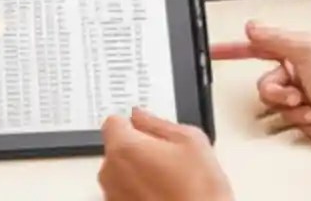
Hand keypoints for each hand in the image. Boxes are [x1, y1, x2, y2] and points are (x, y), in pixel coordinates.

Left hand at [99, 108, 232, 200]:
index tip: (147, 130)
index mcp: (124, 148)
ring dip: (137, 172)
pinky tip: (163, 196)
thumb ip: (158, 123)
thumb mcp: (191, 141)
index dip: (133, 124)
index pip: (114, 122)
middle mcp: (110, 173)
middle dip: (137, 149)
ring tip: (169, 182)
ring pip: (120, 173)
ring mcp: (112, 196)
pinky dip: (138, 192)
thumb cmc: (199, 192)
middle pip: (117, 148)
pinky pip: (124, 193)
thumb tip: (142, 117)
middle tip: (167, 158)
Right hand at [212, 21, 310, 144]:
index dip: (235, 49)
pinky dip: (307, 127)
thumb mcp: (307, 50)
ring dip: (295, 113)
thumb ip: (276, 38)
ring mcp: (309, 97)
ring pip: (279, 109)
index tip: (214, 50)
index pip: (258, 47)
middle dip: (279, 94)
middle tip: (296, 95)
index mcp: (297, 51)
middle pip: (265, 87)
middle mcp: (301, 73)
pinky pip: (296, 127)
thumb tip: (251, 26)